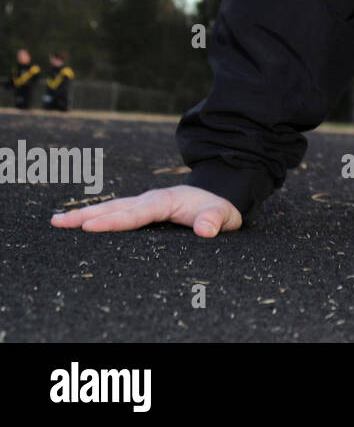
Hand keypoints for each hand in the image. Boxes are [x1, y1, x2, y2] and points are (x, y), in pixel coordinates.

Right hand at [50, 185, 241, 238]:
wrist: (219, 195)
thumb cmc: (219, 208)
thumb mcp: (224, 215)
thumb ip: (215, 220)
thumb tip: (206, 230)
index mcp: (166, 201)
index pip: (137, 213)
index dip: (114, 221)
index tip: (89, 227)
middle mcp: (149, 199)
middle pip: (115, 208)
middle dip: (87, 215)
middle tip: (58, 222)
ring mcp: (143, 203)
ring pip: (111, 209)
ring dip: (85, 214)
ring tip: (56, 221)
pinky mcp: (141, 210)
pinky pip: (116, 213)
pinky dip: (95, 217)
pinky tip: (77, 224)